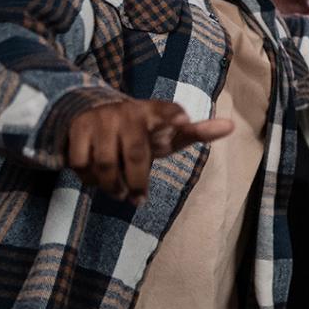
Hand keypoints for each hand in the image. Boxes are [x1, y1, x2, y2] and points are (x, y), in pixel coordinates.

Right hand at [66, 99, 233, 204]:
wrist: (92, 111)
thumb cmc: (141, 130)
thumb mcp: (167, 131)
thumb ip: (196, 131)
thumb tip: (231, 126)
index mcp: (154, 112)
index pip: (167, 110)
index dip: (174, 115)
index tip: (185, 121)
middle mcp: (128, 112)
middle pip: (136, 155)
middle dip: (137, 182)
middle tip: (138, 198)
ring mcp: (101, 119)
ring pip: (106, 163)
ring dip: (112, 185)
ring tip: (118, 191)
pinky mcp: (78, 128)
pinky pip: (81, 163)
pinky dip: (88, 178)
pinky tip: (94, 178)